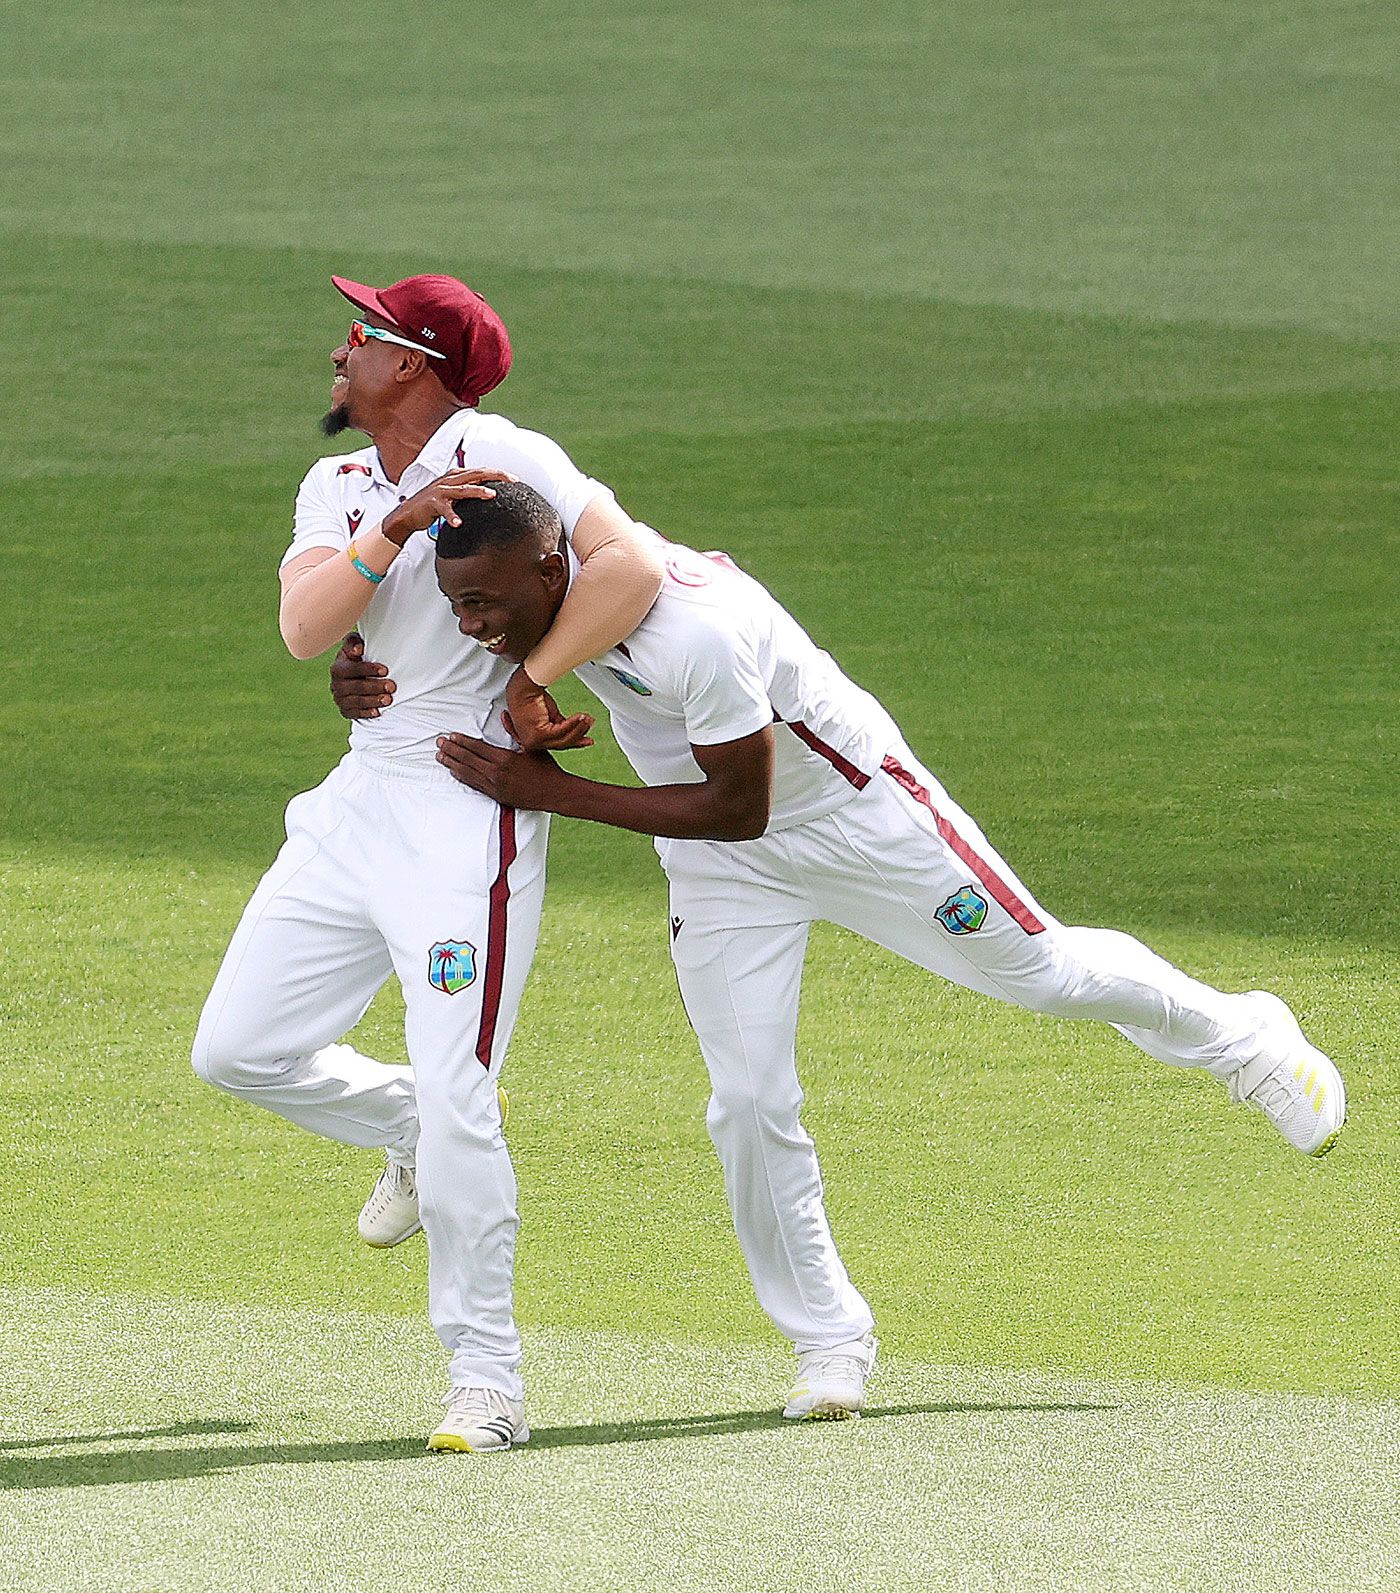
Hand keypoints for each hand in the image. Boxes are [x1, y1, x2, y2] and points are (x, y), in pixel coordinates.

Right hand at [330, 632, 394, 718]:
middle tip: (392, 686)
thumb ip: (354, 642)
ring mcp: (340, 698)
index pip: (351, 669)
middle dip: (374, 687)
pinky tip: (378, 712)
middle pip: (354, 687)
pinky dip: (366, 713)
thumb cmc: (359, 657)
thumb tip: (358, 649)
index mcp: (338, 667)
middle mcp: (336, 684)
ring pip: (355, 701)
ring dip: (373, 701)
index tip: (385, 670)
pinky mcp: (345, 710)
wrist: (356, 675)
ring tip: (388, 699)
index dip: (368, 669)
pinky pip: (354, 714)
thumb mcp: (356, 645)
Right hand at [380, 468, 516, 547]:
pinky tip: (458, 523)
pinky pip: (445, 510)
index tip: (514, 479)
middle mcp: (450, 480)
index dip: (498, 473)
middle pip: (476, 474)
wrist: (408, 513)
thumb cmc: (432, 505)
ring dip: (478, 491)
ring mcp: (441, 491)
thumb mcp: (453, 494)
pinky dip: (451, 516)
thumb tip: (488, 492)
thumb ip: (468, 491)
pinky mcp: (433, 503)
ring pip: (463, 489)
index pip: (481, 471)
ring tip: (491, 495)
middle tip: (511, 480)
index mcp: (456, 476)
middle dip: (495, 476)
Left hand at [436, 734, 565, 809]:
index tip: (451, 736)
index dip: (462, 741)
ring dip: (452, 763)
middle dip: (451, 750)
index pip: (477, 747)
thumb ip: (514, 731)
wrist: (555, 793)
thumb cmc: (546, 769)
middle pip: (468, 759)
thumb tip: (503, 716)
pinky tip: (454, 772)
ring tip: (440, 757)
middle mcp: (497, 772)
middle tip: (439, 743)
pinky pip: (474, 785)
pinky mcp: (496, 796)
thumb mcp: (531, 747)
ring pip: (467, 773)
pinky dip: (462, 777)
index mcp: (505, 758)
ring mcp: (495, 786)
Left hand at [504, 666, 594, 749]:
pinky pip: (560, 731)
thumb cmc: (530, 699)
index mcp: (533, 742)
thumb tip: (577, 727)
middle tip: (590, 723)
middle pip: (562, 744)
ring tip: (587, 719)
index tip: (588, 740)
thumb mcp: (550, 716)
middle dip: (579, 734)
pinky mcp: (538, 735)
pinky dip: (572, 723)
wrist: (522, 689)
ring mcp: (534, 741)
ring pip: (562, 739)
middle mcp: (532, 744)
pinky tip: (580, 717)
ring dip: (578, 728)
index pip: (557, 744)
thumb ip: (561, 725)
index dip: (575, 742)